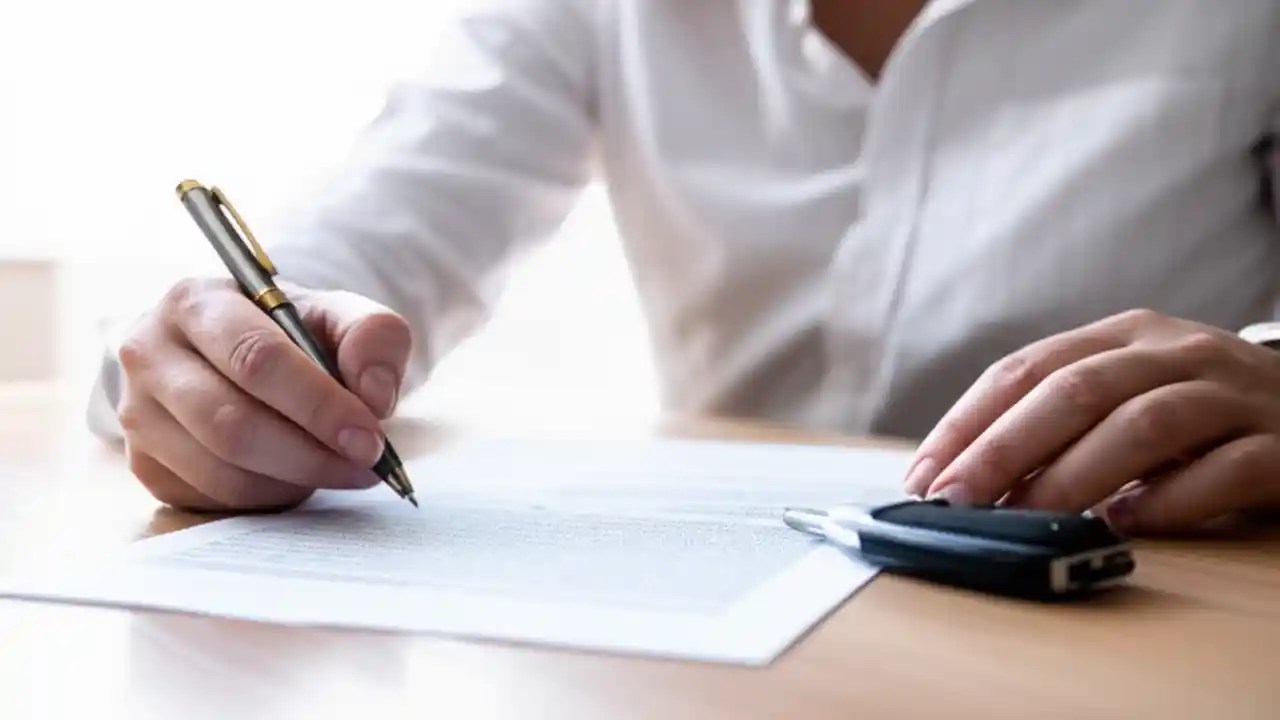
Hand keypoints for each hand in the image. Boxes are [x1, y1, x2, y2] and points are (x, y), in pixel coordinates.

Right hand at [117, 278, 411, 511]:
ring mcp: (136, 413)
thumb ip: (372, 337)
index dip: (319, 405)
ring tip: (339, 467)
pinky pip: (212, 497)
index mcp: (196, 302)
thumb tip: (374, 396)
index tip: (369, 438)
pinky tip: (297, 475)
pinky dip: (268, 496)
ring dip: (294, 479)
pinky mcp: (144, 463)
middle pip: (231, 423)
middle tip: (365, 465)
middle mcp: (149, 354)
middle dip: (311, 454)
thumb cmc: (291, 333)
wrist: (237, 354)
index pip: (256, 359)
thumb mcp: (338, 315)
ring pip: (221, 469)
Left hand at [904, 309, 1279, 534]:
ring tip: (1028, 518)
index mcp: (1121, 336)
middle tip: (956, 501)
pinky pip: (1226, 470)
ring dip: (1075, 475)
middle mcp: (1175, 352)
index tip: (924, 476)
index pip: (1024, 370)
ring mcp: (1233, 395)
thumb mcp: (1126, 396)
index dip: (968, 423)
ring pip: (1144, 424)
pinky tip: (1126, 524)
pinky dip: (1170, 499)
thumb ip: (1059, 426)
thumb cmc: (1199, 413)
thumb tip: (964, 482)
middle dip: (1004, 449)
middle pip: (1074, 392)